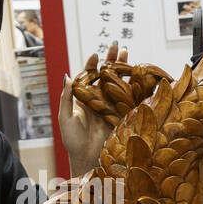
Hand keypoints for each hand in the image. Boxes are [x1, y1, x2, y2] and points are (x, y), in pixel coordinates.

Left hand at [59, 41, 127, 174]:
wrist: (86, 158)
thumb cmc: (72, 140)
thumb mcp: (65, 117)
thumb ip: (66, 97)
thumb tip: (67, 76)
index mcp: (83, 97)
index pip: (88, 76)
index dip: (92, 64)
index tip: (95, 55)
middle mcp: (98, 99)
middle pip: (105, 75)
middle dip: (111, 60)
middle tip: (117, 46)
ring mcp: (110, 105)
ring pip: (118, 82)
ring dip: (123, 68)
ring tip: (127, 53)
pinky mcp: (120, 114)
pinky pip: (127, 98)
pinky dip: (133, 86)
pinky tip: (137, 75)